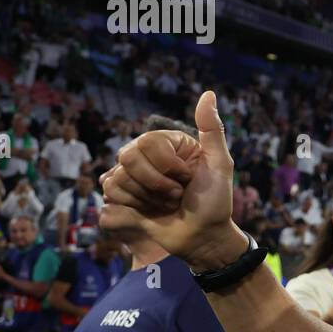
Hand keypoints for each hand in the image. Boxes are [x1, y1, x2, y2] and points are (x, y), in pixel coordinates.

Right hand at [100, 91, 245, 268]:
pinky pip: (111, 193)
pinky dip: (134, 206)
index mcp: (169, 143)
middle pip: (128, 157)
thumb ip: (212, 130)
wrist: (203, 237)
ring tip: (167, 204)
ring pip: (118, 177)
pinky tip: (151, 211)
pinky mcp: (123, 196)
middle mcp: (148, 155)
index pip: (148, 142)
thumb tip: (208, 93)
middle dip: (156, 183)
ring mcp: (133, 175)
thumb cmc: (215, 202)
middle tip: (177, 194)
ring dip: (148, 197)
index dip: (168, 166)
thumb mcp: (220, 165)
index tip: (188, 179)